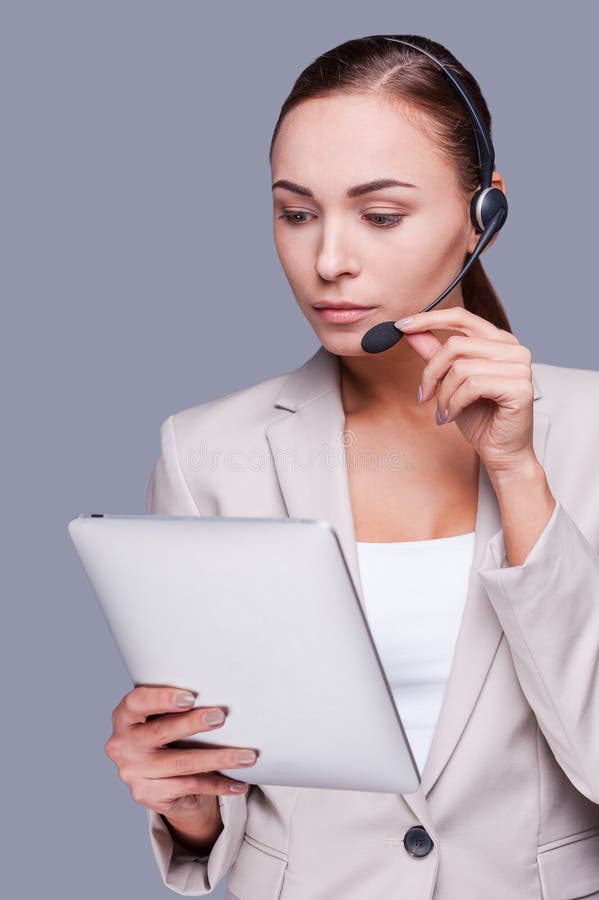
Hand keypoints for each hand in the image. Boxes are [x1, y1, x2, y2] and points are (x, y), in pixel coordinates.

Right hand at [105, 685, 256, 821]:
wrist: (157, 780)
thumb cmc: (167, 734)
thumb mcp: (162, 715)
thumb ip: (177, 704)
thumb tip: (221, 689)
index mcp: (124, 717)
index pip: (137, 702)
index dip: (161, 699)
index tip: (190, 697)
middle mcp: (123, 744)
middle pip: (161, 732)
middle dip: (193, 723)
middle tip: (220, 717)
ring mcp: (133, 772)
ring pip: (182, 763)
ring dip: (219, 758)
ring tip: (246, 756)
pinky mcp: (148, 794)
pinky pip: (190, 786)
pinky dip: (219, 784)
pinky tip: (240, 783)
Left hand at [395, 306, 535, 472]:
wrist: (500, 452)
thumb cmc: (479, 418)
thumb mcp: (449, 381)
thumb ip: (435, 353)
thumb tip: (411, 330)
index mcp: (499, 341)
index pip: (461, 318)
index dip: (429, 319)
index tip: (401, 326)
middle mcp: (513, 348)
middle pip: (455, 345)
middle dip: (431, 373)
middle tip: (423, 395)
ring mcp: (520, 366)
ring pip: (461, 367)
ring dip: (443, 394)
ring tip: (443, 412)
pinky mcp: (520, 387)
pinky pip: (472, 386)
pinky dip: (454, 403)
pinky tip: (452, 416)